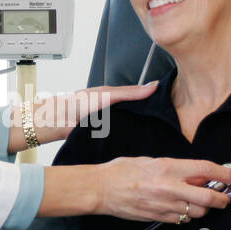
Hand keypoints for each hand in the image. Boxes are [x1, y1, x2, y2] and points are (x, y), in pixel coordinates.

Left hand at [26, 83, 157, 143]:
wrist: (58, 122)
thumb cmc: (77, 104)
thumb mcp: (107, 94)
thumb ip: (129, 92)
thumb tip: (153, 86)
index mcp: (115, 97)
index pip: (140, 97)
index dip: (155, 100)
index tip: (172, 104)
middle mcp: (114, 110)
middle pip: (137, 114)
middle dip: (149, 118)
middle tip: (167, 123)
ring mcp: (111, 124)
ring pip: (130, 127)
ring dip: (138, 130)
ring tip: (156, 134)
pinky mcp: (105, 138)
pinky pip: (120, 138)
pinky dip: (127, 140)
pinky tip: (137, 143)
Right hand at [92, 156, 230, 222]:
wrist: (102, 189)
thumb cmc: (123, 171)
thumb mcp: (152, 161)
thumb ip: (176, 168)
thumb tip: (197, 174)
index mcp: (169, 168)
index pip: (206, 170)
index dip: (225, 174)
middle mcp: (170, 188)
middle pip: (208, 198)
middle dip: (222, 199)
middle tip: (226, 198)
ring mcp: (164, 205)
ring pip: (197, 213)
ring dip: (204, 208)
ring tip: (201, 202)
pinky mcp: (158, 218)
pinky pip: (181, 220)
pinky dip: (187, 215)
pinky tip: (183, 208)